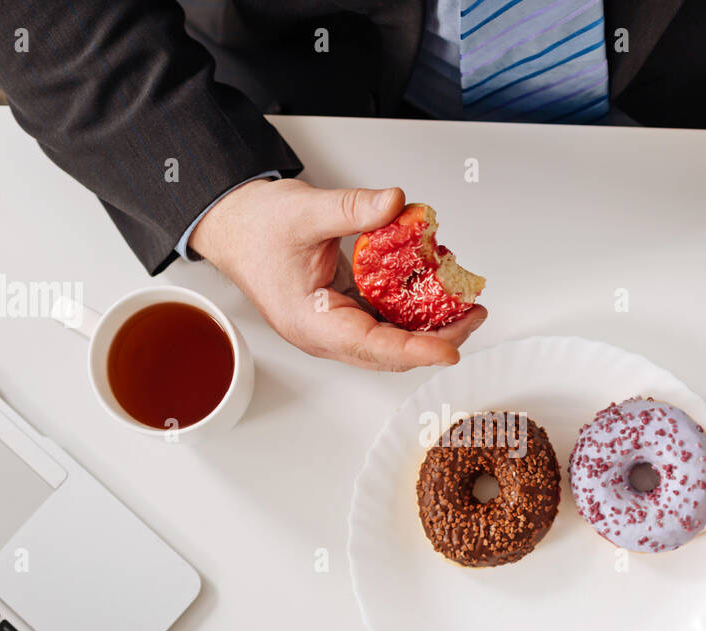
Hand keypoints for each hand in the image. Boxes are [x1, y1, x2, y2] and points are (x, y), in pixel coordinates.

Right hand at [190, 178, 486, 370]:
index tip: (451, 348)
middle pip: (391, 351)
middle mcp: (325, 333)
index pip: (374, 346)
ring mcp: (335, 325)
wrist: (231, 224)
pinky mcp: (343, 312)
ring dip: (429, 326)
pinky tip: (436, 291)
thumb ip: (353, 209)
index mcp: (311, 322)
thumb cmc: (255, 227)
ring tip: (466, 305)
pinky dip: (412, 309)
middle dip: (437, 338)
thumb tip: (396, 204)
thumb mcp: (305, 210)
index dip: (417, 350)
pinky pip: (384, 320)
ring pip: (391, 339)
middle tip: (474, 314)